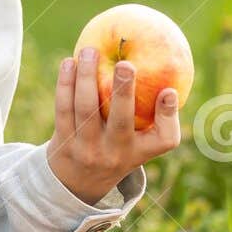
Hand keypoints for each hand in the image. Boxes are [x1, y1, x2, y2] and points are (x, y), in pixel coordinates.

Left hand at [46, 45, 182, 202]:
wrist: (78, 180)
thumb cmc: (119, 148)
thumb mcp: (141, 143)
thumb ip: (156, 115)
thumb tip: (168, 78)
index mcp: (141, 152)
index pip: (165, 139)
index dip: (168, 114)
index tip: (168, 90)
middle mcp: (116, 153)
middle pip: (122, 121)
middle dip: (124, 91)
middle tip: (125, 63)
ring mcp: (87, 148)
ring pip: (86, 108)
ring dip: (86, 77)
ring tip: (90, 51)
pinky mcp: (63, 142)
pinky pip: (63, 108)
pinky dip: (65, 84)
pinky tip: (68, 63)